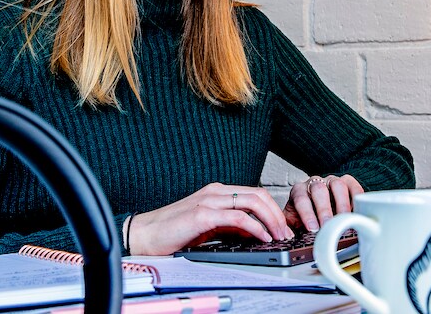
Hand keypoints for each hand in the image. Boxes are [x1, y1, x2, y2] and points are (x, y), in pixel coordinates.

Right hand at [127, 183, 294, 254]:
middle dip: (277, 214)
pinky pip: (238, 217)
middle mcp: (215, 192)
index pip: (255, 193)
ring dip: (271, 220)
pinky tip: (262, 237)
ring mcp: (209, 201)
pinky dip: (255, 227)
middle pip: (258, 194)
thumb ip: (231, 226)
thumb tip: (256, 232)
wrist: (144, 235)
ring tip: (278, 236)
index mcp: (217, 192)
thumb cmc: (173, 232)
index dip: (274, 209)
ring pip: (252, 201)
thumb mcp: (209, 227)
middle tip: (286, 233)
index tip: (283, 227)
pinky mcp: (203, 215)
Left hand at [283, 174, 363, 231]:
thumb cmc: (307, 216)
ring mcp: (332, 181)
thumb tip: (288, 237)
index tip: (313, 229)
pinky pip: (354, 186)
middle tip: (328, 225)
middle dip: (324, 209)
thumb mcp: (294, 222)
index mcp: (299, 191)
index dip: (307, 214)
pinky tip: (357, 212)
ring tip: (344, 220)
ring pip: (337, 185)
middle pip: (319, 190)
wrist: (320, 205)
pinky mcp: (348, 182)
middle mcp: (315, 183)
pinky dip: (356, 199)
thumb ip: (288, 228)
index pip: (301, 198)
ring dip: (342, 204)